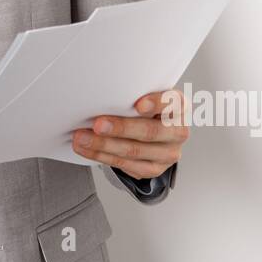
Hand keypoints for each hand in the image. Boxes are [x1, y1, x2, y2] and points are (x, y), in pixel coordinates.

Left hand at [71, 88, 188, 179]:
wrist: (153, 132)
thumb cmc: (145, 108)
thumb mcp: (145, 94)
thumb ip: (133, 93)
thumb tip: (102, 92)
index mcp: (179, 106)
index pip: (173, 102)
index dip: (156, 103)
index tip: (138, 104)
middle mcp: (178, 131)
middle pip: (150, 131)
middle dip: (121, 128)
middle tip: (98, 124)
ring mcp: (168, 153)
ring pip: (134, 151)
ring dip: (103, 145)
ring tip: (82, 138)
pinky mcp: (154, 169)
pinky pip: (126, 165)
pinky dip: (102, 156)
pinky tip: (87, 149)